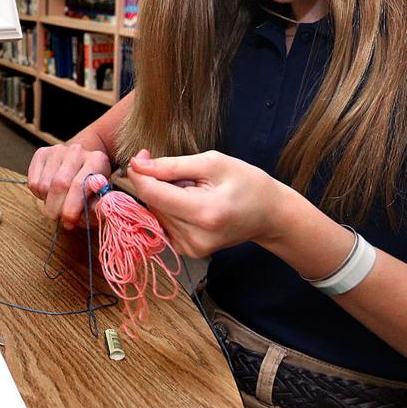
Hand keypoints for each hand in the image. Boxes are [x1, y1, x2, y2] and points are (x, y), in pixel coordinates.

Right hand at [27, 142, 111, 227]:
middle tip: (58, 218)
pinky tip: (49, 194)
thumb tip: (99, 211)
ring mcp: (57, 150)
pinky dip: (38, 194)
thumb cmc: (90, 188)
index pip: (79, 185)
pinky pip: (33, 182)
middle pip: (59, 184)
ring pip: (44, 185)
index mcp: (97, 160)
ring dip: (47, 202)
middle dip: (56, 208)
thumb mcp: (99, 199)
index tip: (68, 223)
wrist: (80, 167)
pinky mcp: (41, 153)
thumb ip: (98, 207)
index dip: (71, 207)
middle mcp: (77, 151)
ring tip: (57, 204)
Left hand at [126, 149, 291, 256]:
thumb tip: (136, 165)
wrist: (270, 214)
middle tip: (188, 176)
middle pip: (153, 203)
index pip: (152, 194)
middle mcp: (194, 237)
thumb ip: (171, 165)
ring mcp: (191, 249)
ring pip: (156, 213)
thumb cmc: (247, 183)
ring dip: (167, 197)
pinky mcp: (188, 252)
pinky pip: (163, 224)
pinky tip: (192, 204)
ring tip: (195, 191)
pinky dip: (171, 209)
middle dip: (160, 183)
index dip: (140, 173)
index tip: (143, 155)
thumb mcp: (212, 163)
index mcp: (203, 213)